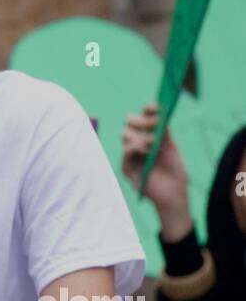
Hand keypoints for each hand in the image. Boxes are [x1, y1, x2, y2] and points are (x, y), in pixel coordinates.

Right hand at [121, 103, 191, 237]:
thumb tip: (160, 113)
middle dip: (142, 120)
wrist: (173, 193)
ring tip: (153, 144)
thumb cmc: (175, 172)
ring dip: (141, 135)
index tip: (157, 107)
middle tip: (155, 125)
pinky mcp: (127, 168)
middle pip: (129, 121)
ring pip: (125, 134)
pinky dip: (136, 147)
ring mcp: (131, 155)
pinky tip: (147, 151)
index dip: (148, 109)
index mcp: (150, 135)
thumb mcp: (172, 147)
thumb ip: (164, 132)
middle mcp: (138, 142)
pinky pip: (126, 150)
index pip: (144, 116)